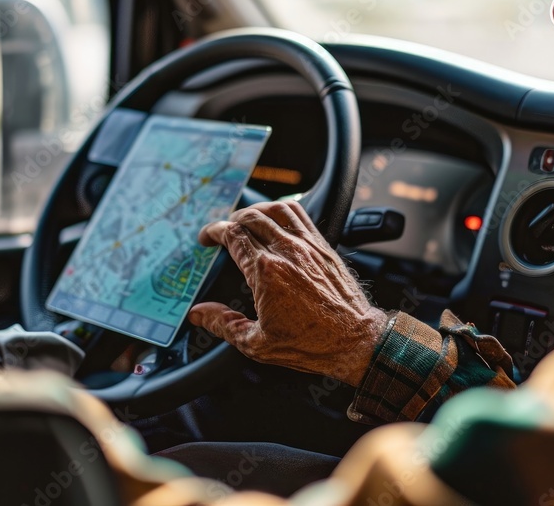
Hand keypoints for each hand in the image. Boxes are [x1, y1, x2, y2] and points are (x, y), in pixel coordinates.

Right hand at [189, 200, 387, 386]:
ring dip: (255, 210)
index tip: (207, 238)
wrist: (355, 340)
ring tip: (245, 220)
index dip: (214, 232)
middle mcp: (286, 252)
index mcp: (266, 272)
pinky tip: (276, 218)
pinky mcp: (323, 246)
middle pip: (250, 218)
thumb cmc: (311, 344)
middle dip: (230, 221)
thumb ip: (223, 324)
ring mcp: (307, 245)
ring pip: (275, 210)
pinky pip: (300, 214)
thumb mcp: (257, 344)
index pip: (233, 236)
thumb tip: (199, 314)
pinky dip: (282, 209)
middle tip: (222, 233)